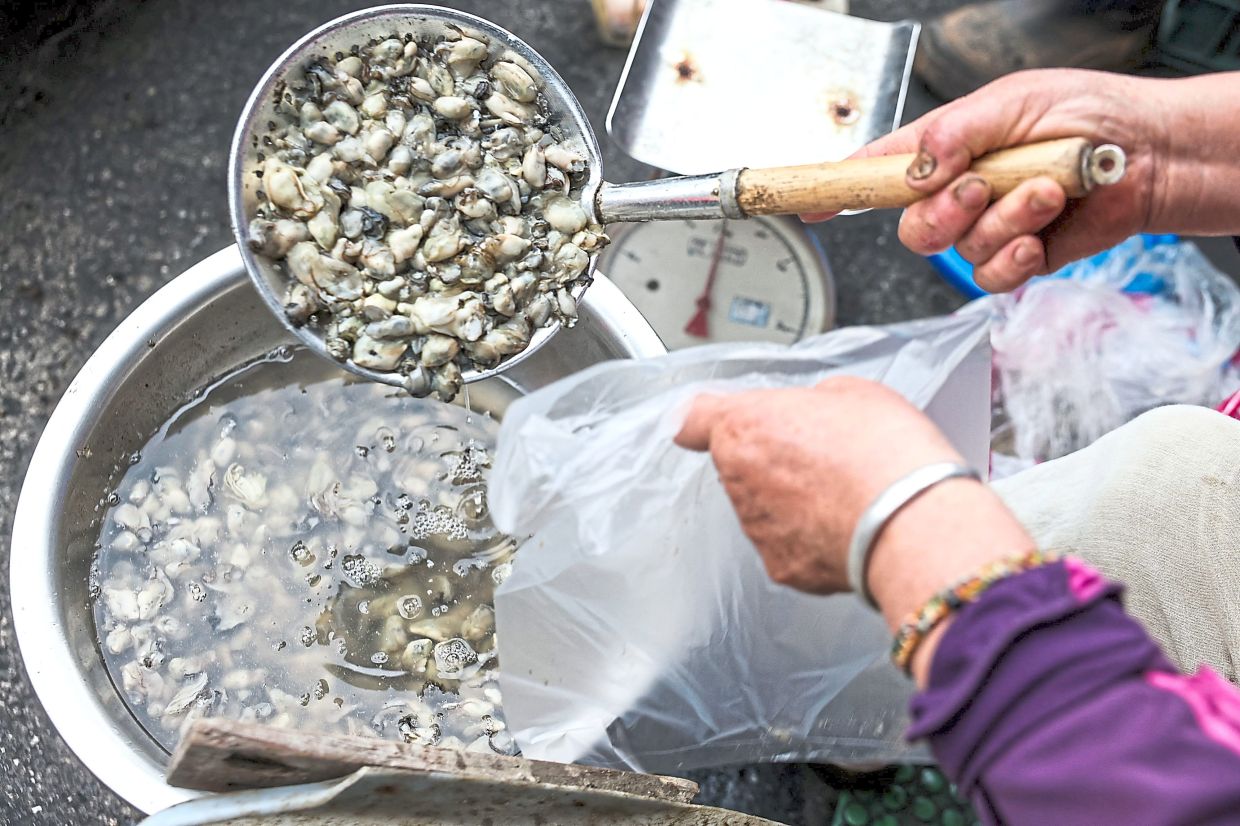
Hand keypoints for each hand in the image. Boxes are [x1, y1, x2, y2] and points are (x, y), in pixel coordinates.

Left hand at [677, 376, 1035, 682]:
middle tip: (822, 453)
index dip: (705, 418)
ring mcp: (757, 528)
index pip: (691, 420)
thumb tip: (814, 411)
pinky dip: (812, 536)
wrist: (913, 520)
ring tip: (845, 490)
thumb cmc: (886, 452)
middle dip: (773, 458)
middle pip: (740, 464)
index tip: (712, 418)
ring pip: (764, 506)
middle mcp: (739, 480)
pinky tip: (849, 523)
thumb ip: (812, 400)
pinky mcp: (782, 567)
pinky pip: (789, 544)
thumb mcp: (853, 392)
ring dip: (793, 499)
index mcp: (744, 427)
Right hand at [804, 69, 1194, 291]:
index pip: (876, 170)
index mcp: (946, 148)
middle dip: (942, 211)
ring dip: (1003, 220)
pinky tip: (1042, 231)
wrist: (1147, 156)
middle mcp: (959, 191)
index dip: (840, 187)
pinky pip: (989, 274)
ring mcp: (986, 227)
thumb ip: (954, 134)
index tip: (808, 202)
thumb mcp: (1012, 102)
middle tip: (981, 186)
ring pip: (954, 250)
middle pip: (908, 225)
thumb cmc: (1087, 113)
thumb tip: (915, 169)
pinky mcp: (1016, 258)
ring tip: (1044, 190)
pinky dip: (1016, 254)